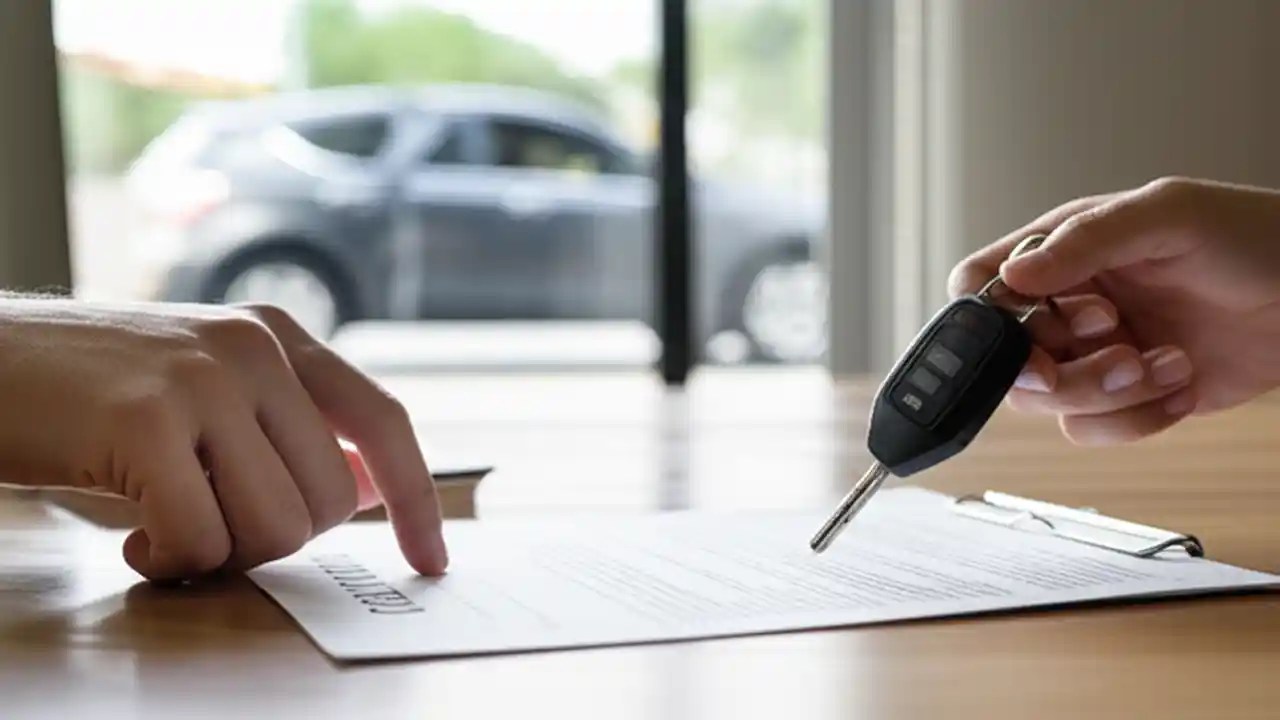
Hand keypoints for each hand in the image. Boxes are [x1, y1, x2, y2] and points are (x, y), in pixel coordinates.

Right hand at [0, 299, 446, 579]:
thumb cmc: (92, 396)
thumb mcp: (206, 390)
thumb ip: (288, 429)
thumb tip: (370, 488)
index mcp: (277, 335)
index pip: (383, 419)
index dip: (416, 497)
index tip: (431, 558)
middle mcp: (252, 347)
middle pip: (329, 500)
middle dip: (276, 540)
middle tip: (211, 528)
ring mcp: (200, 379)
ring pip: (278, 527)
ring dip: (224, 554)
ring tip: (168, 526)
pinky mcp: (145, 421)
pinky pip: (204, 542)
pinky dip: (173, 563)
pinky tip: (136, 541)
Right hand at [949, 177, 1279, 444]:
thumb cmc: (1254, 237)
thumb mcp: (1167, 217)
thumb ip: (1084, 241)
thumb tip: (1011, 276)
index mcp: (1059, 251)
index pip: (980, 287)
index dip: (993, 320)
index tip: (1039, 335)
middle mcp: (1066, 304)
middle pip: (1008, 360)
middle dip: (1065, 368)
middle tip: (1119, 349)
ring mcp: (1094, 354)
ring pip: (1048, 403)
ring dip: (1109, 394)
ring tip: (1167, 362)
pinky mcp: (1126, 396)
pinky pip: (1092, 430)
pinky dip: (1138, 420)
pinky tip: (1182, 384)